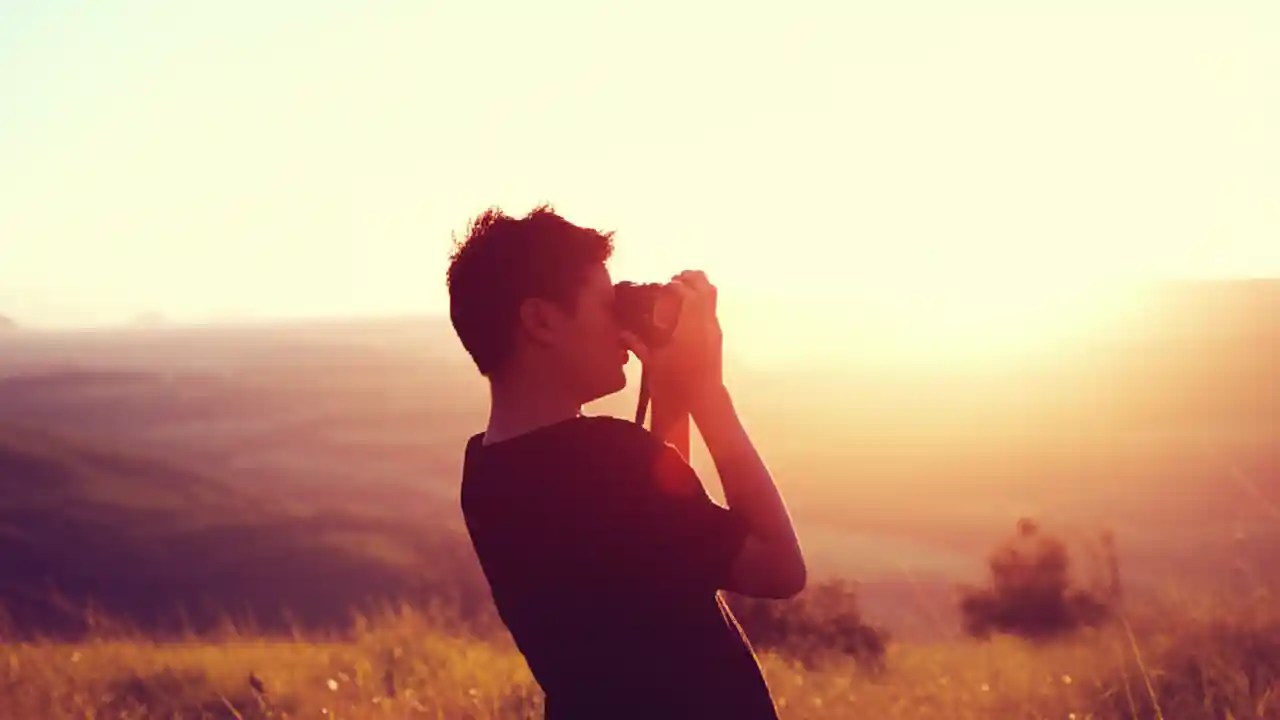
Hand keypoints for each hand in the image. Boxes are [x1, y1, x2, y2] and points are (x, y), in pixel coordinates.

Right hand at [621, 270, 724, 414]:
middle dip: (687, 279)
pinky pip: (710, 307)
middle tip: (671, 283)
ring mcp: (713, 327)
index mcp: (689, 327)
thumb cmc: (676, 383)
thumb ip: (638, 344)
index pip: (685, 293)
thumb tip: (622, 333)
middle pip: (703, 286)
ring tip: (678, 291)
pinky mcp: (716, 334)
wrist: (703, 398)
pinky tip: (683, 310)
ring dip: (695, 287)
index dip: (672, 285)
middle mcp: (705, 323)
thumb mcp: (653, 363)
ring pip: (711, 294)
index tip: (660, 288)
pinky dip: (698, 301)